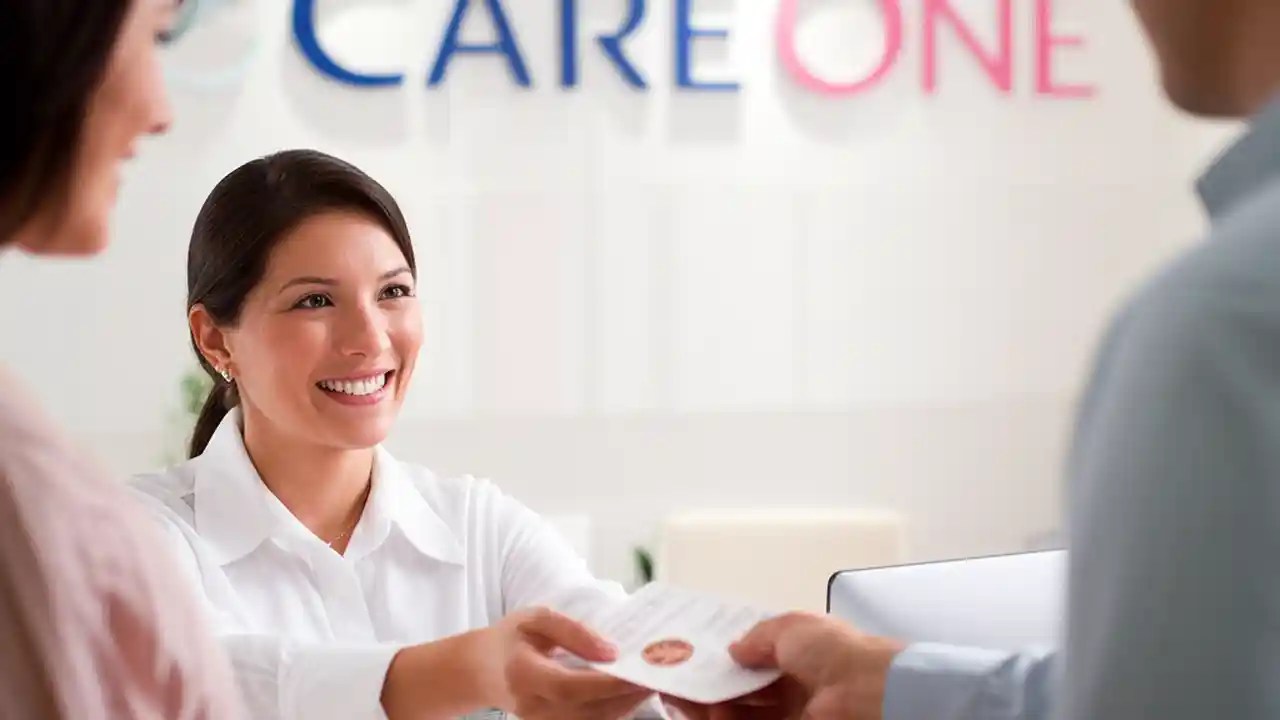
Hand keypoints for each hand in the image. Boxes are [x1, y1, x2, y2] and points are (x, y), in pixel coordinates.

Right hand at [479, 607, 651, 719]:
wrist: (481, 669)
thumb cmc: (512, 637)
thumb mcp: (536, 618)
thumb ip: (573, 631)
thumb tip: (612, 651)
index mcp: (524, 674)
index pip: (571, 687)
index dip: (608, 684)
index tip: (641, 670)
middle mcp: (532, 706)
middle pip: (588, 712)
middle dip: (627, 696)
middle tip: (659, 675)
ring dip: (625, 706)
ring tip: (650, 682)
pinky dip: (613, 711)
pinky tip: (629, 693)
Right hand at [664, 613, 904, 719]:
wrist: (867, 693)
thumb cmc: (838, 653)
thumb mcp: (791, 626)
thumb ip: (757, 636)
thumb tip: (734, 647)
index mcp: (803, 655)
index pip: (758, 657)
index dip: (728, 656)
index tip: (699, 652)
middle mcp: (796, 686)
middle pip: (744, 688)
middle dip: (710, 681)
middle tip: (679, 675)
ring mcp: (790, 714)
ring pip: (739, 711)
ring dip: (708, 702)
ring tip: (682, 692)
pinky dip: (719, 719)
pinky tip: (702, 709)